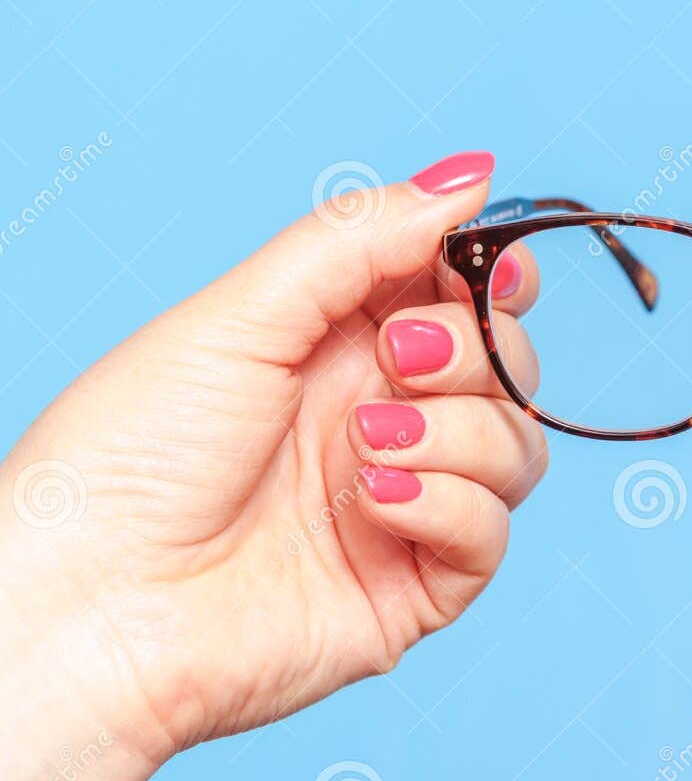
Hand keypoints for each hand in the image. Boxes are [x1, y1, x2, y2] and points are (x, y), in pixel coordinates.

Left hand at [0, 152, 544, 780]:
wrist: (87, 608)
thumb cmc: (128, 457)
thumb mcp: (243, 316)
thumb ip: (362, 240)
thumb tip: (470, 172)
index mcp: (340, 345)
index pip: (462, 294)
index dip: (494, 274)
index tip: (494, 268)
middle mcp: (383, 417)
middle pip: (505, 363)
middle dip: (470, 349)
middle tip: (398, 359)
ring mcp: (405, 503)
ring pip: (515, 445)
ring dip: (458, 430)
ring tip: (367, 442)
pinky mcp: (416, 586)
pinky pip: (491, 532)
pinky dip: (449, 504)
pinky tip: (375, 500)